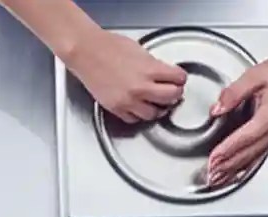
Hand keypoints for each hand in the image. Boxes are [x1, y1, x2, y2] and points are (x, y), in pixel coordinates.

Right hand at [67, 29, 187, 123]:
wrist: (86, 52)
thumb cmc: (108, 47)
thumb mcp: (140, 51)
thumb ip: (154, 65)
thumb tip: (164, 75)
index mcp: (150, 69)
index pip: (179, 78)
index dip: (180, 78)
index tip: (178, 78)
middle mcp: (141, 88)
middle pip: (171, 98)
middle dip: (174, 94)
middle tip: (172, 92)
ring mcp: (128, 100)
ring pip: (153, 114)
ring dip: (157, 108)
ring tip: (155, 101)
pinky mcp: (116, 108)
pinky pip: (134, 119)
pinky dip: (138, 114)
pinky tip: (138, 106)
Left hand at [206, 54, 267, 186]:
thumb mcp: (253, 76)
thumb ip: (233, 93)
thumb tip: (217, 108)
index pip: (244, 138)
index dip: (227, 150)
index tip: (213, 159)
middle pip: (248, 154)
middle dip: (227, 166)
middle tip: (210, 175)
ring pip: (252, 159)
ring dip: (234, 171)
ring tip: (218, 181)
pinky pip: (258, 157)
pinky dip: (244, 169)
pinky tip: (235, 175)